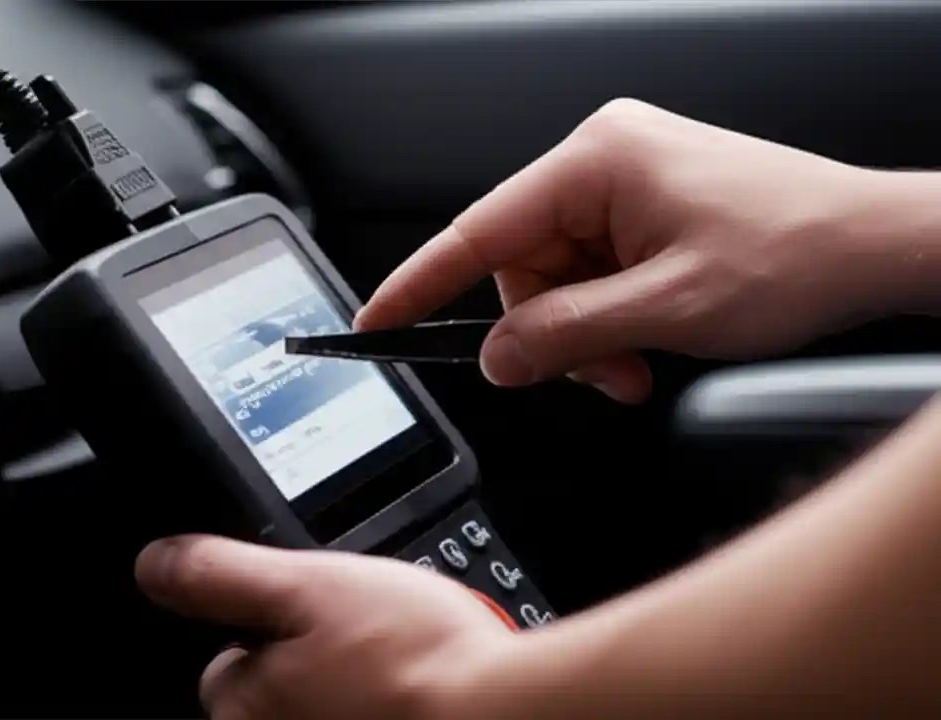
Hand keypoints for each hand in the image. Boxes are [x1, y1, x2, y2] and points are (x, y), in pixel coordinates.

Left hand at [134, 534, 516, 719]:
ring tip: (402, 658)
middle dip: (316, 660)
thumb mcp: (304, 584)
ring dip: (357, 681)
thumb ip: (220, 576)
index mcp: (245, 711)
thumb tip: (156, 565)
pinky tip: (419, 689)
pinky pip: (371, 712)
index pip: (226, 670)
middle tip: (368, 634)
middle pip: (279, 694)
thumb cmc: (411, 658)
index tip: (312, 616)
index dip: (270, 629)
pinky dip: (390, 704)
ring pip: (330, 705)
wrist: (505, 710)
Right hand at [356, 99, 929, 402]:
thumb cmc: (797, 252)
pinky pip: (592, 275)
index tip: (374, 319)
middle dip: (553, 333)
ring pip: (557, 281)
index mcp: (597, 160)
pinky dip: (609, 320)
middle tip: (600, 375)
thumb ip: (566, 337)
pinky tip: (645, 340)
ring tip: (638, 363)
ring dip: (587, 335)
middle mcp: (603, 161)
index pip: (479, 230)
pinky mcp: (642, 209)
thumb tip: (497, 357)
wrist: (874, 247)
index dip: (420, 282)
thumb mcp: (666, 310)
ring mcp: (624, 184)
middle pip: (522, 267)